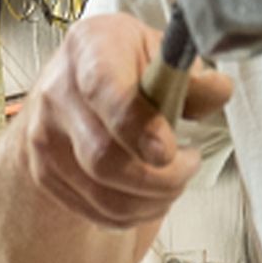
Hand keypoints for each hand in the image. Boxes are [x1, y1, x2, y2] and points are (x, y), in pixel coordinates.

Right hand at [18, 13, 233, 228]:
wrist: (73, 82)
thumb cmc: (123, 64)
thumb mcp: (162, 52)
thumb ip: (194, 76)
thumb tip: (216, 90)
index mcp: (91, 48)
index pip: (104, 89)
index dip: (138, 126)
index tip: (169, 150)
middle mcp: (58, 92)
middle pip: (103, 156)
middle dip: (161, 177)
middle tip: (188, 165)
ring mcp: (45, 137)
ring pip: (102, 193)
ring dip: (152, 200)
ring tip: (174, 182)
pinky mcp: (45, 173)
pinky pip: (96, 211)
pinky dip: (134, 214)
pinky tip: (150, 196)